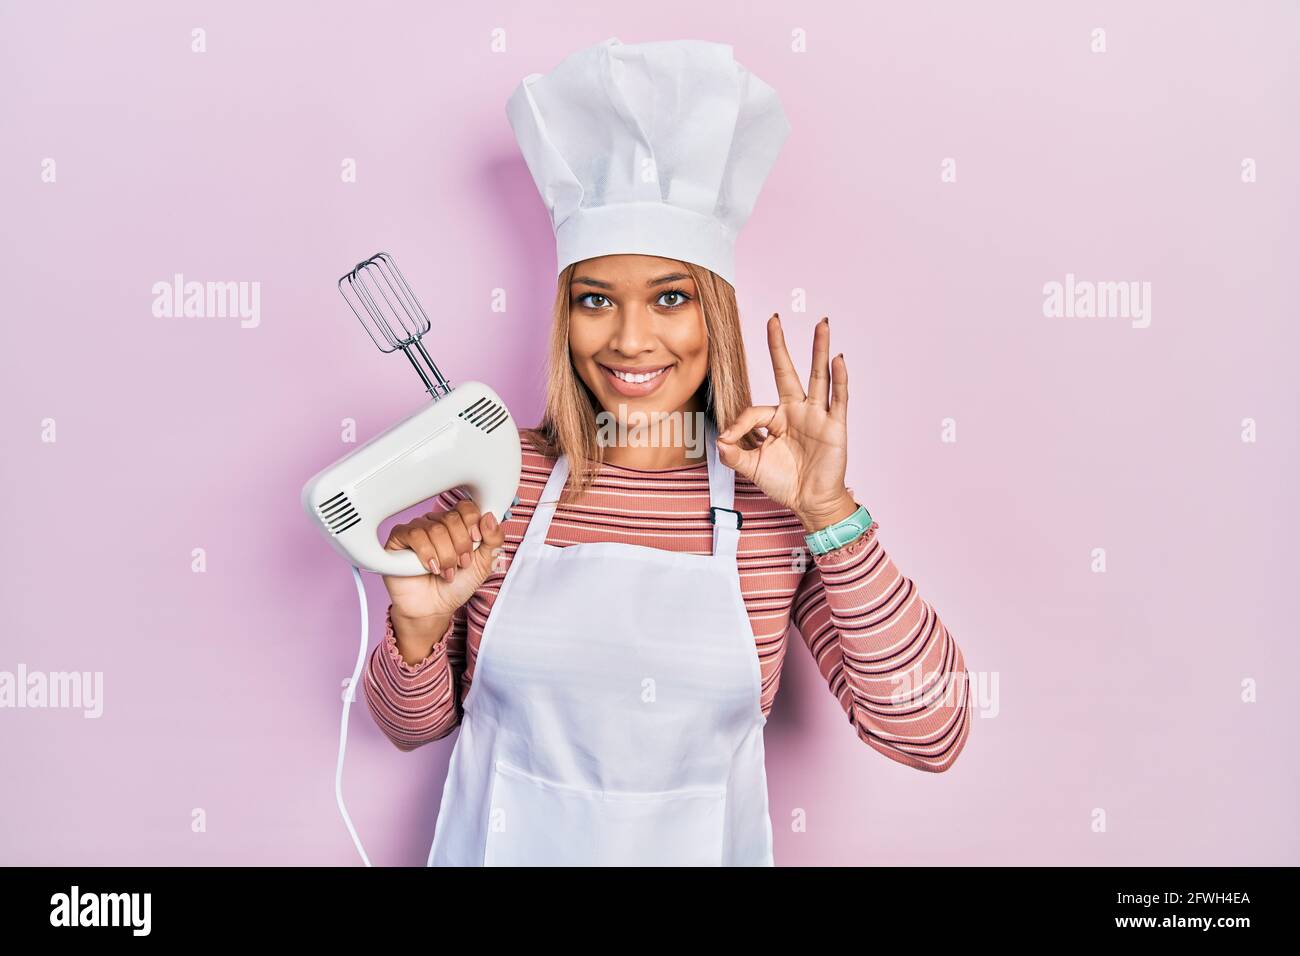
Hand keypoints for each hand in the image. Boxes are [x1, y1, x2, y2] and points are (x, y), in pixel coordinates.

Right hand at [381, 499, 505, 622]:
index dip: (472, 524)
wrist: (434, 609)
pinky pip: (414, 534)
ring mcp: (417, 530)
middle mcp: (436, 523)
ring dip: (445, 555)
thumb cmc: (457, 585)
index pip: (466, 508)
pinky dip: (426, 553)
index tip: (475, 542)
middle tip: (460, 564)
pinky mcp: (399, 539)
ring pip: (435, 529)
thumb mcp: (484, 563)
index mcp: (457, 524)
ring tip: (446, 571)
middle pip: (452, 518)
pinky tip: (430, 567)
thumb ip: (494, 539)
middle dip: (460, 546)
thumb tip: (489, 516)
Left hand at [716, 315, 856, 531]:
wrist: (810, 502)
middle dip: (779, 346)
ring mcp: (817, 416)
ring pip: (817, 377)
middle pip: (787, 372)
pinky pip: (838, 398)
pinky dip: (838, 378)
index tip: (729, 439)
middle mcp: (796, 411)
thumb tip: (719, 439)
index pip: (754, 409)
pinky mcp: (834, 425)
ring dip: (819, 350)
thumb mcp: (752, 468)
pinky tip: (837, 359)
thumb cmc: (784, 483)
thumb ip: (733, 454)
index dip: (739, 424)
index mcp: (776, 419)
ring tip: (822, 325)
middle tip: (774, 319)